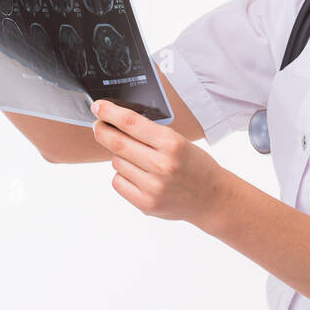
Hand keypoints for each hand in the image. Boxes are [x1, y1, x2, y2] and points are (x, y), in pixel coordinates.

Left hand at [92, 99, 227, 225]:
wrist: (211, 198)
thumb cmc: (195, 165)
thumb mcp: (180, 141)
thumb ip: (151, 134)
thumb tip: (117, 123)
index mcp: (172, 143)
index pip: (132, 123)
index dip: (110, 112)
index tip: (98, 106)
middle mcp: (162, 165)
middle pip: (118, 144)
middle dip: (102, 131)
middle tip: (97, 125)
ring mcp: (153, 187)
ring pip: (117, 163)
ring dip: (120, 157)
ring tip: (139, 160)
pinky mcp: (146, 203)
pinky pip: (118, 182)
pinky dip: (122, 175)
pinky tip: (138, 175)